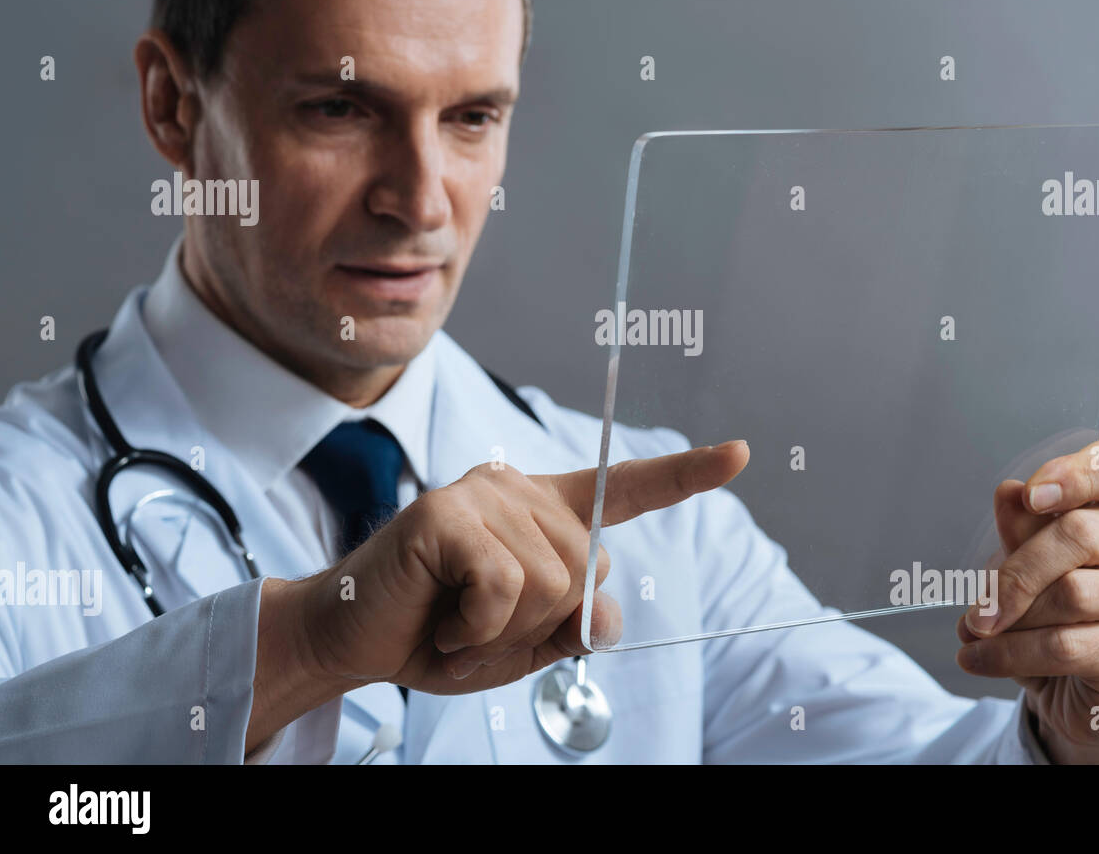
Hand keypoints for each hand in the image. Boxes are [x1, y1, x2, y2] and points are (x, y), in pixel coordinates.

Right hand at [296, 440, 749, 695]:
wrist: (357, 642)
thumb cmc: (442, 634)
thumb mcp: (525, 643)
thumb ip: (572, 625)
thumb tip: (606, 615)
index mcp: (544, 513)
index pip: (624, 490)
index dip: (687, 475)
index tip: (741, 454)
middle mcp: (519, 489)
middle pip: (587, 567)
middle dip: (539, 622)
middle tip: (480, 625)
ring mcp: (483, 493)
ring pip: (551, 582)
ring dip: (504, 630)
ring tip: (459, 621)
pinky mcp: (446, 513)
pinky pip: (505, 586)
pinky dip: (478, 628)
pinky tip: (443, 620)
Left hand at [955, 438, 1098, 763]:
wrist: (1075, 688)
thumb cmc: (1048, 610)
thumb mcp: (1022, 562)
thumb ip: (1018, 528)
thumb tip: (1008, 492)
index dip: (1081, 473)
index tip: (1031, 494)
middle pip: (1079, 533)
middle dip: (1016, 571)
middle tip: (977, 606)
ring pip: (1070, 594)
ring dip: (1010, 619)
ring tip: (977, 633)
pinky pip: (1064, 645)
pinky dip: (1009, 653)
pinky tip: (978, 658)